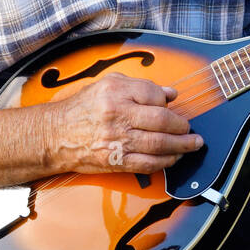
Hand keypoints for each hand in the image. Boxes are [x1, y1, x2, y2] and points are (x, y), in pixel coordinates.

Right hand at [48, 73, 203, 173]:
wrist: (56, 135)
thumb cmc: (82, 109)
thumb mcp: (107, 85)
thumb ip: (140, 87)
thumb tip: (170, 94)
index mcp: (115, 92)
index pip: (153, 95)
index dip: (167, 102)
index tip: (172, 107)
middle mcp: (117, 115)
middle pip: (161, 121)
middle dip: (182, 127)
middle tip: (191, 130)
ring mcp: (117, 140)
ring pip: (159, 144)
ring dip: (181, 146)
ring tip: (192, 144)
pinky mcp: (116, 161)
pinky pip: (148, 164)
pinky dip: (166, 162)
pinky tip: (174, 157)